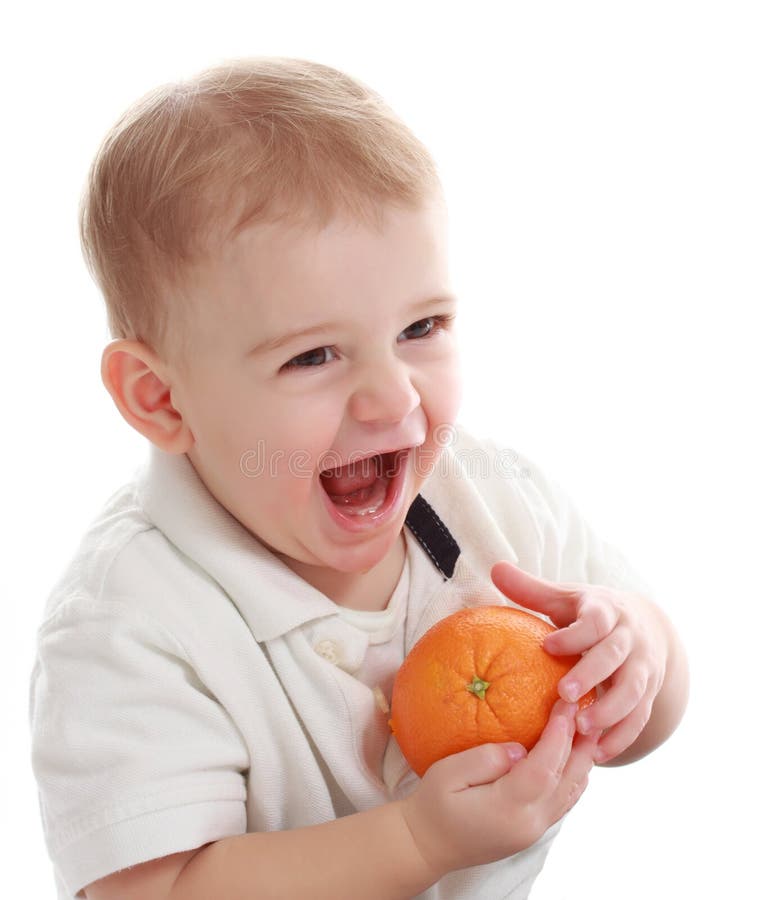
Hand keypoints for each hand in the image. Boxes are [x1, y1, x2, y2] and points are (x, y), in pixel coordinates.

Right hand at [399, 700, 598, 877]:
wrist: (428, 846)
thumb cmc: (433, 806)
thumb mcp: (447, 774)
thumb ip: (484, 759)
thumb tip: (520, 749)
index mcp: (508, 808)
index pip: (544, 769)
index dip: (559, 736)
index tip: (566, 706)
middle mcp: (529, 823)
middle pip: (567, 779)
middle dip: (580, 742)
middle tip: (586, 708)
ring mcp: (534, 830)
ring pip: (572, 791)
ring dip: (583, 758)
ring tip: (588, 727)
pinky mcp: (533, 830)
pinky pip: (564, 800)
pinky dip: (575, 775)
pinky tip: (575, 756)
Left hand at [490, 561, 667, 763]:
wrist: (647, 627)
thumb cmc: (591, 613)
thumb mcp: (565, 597)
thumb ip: (532, 589)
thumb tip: (495, 567)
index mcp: (607, 612)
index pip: (595, 622)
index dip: (575, 634)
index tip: (548, 646)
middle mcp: (630, 638)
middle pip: (615, 657)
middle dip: (592, 675)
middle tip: (564, 694)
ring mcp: (644, 667)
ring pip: (634, 691)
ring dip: (610, 712)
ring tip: (581, 729)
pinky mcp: (649, 694)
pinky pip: (639, 718)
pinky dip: (621, 737)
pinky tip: (596, 754)